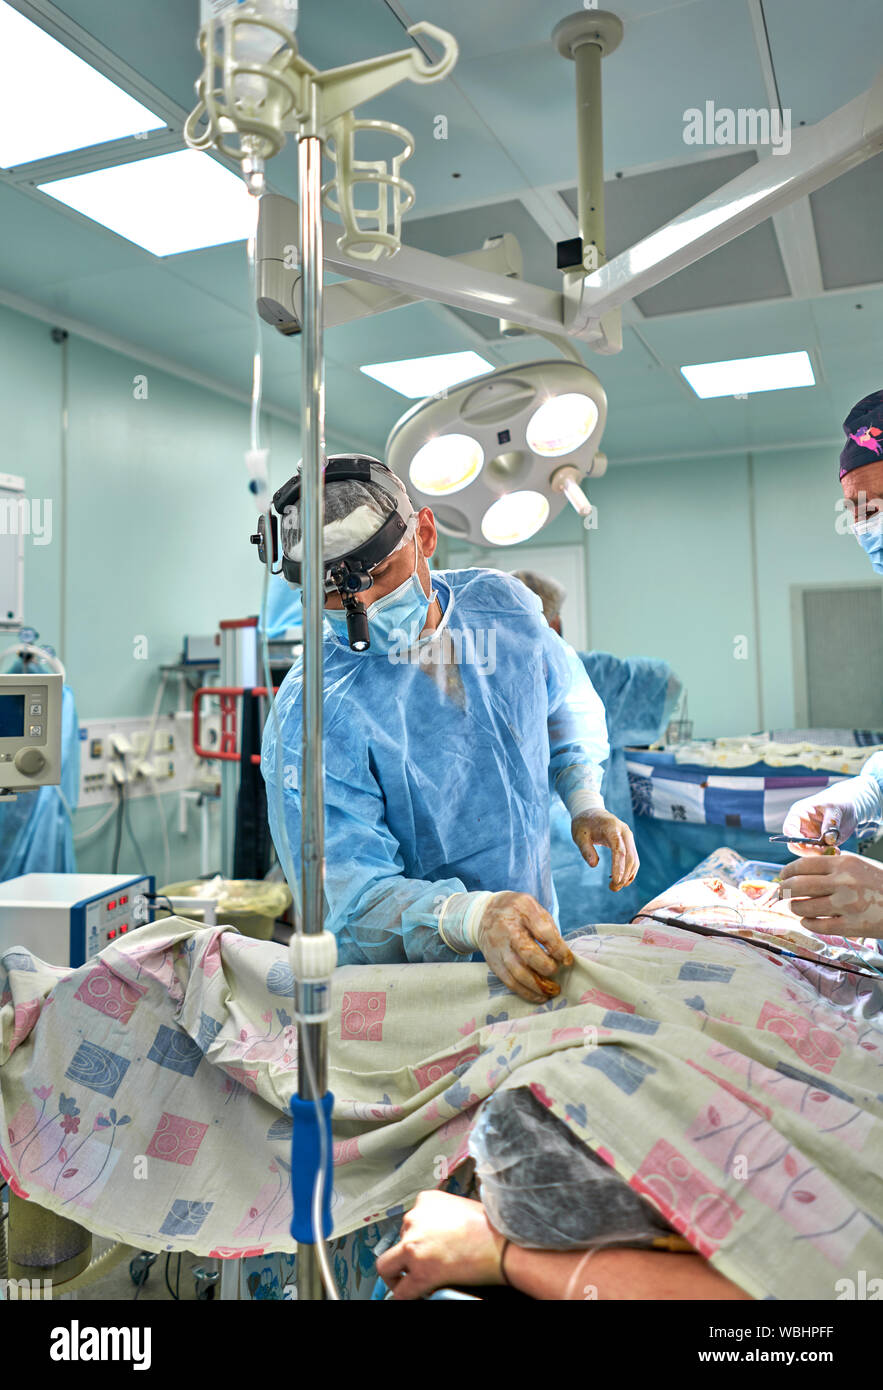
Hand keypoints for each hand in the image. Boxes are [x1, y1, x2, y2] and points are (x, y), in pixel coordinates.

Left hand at [375, 1191, 505, 1299]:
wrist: (504, 1244)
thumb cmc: (491, 1226)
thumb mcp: (459, 1208)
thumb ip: (441, 1217)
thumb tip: (437, 1235)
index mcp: (425, 1201)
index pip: (409, 1221)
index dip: (415, 1238)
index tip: (422, 1248)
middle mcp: (414, 1219)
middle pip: (398, 1241)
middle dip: (405, 1255)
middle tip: (414, 1267)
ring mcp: (414, 1245)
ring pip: (387, 1266)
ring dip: (397, 1275)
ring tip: (407, 1283)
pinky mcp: (421, 1271)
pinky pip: (402, 1291)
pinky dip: (403, 1296)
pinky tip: (410, 1298)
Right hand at [475, 892, 573, 1003]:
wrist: (485, 913)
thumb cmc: (519, 914)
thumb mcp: (536, 910)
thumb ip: (549, 930)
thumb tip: (564, 958)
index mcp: (523, 910)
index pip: (543, 932)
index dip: (558, 949)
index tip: (568, 960)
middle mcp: (508, 928)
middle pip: (527, 953)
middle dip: (546, 967)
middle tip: (557, 972)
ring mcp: (498, 946)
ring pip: (517, 972)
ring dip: (537, 986)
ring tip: (552, 991)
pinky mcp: (493, 962)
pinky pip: (509, 981)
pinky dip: (525, 992)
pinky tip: (539, 996)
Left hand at [571, 811, 638, 889]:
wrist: (592, 813)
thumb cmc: (584, 824)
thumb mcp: (579, 836)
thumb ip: (586, 849)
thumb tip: (593, 865)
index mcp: (612, 828)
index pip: (619, 849)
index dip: (619, 866)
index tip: (616, 880)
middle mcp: (624, 832)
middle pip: (630, 857)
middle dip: (624, 875)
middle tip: (613, 888)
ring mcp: (628, 837)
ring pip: (634, 860)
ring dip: (627, 876)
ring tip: (614, 887)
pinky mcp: (629, 843)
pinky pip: (633, 859)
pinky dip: (629, 871)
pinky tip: (621, 881)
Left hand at [780, 851, 882, 936]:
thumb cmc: (882, 883)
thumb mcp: (860, 865)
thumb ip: (834, 866)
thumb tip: (802, 870)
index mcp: (844, 863)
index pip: (803, 865)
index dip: (787, 872)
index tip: (782, 876)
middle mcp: (843, 882)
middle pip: (798, 885)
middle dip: (784, 890)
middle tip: (782, 894)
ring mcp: (847, 905)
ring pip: (804, 907)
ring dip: (795, 908)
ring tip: (795, 907)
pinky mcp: (852, 926)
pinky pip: (818, 925)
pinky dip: (808, 923)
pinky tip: (807, 921)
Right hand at [781, 780, 871, 851]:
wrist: (850, 807)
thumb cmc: (839, 801)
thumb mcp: (835, 808)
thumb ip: (831, 822)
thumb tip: (829, 840)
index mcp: (798, 815)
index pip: (789, 829)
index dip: (794, 839)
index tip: (807, 844)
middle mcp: (801, 828)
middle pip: (796, 845)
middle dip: (809, 851)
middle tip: (826, 851)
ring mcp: (810, 837)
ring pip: (808, 852)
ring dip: (820, 855)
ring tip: (836, 851)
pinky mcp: (820, 845)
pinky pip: (819, 854)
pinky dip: (827, 855)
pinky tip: (838, 851)